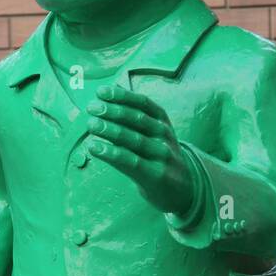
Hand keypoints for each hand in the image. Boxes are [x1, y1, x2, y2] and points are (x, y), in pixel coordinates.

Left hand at [86, 86, 195, 217]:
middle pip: (137, 119)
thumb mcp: (153, 132)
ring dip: (110, 130)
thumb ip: (133, 115)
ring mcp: (162, 155)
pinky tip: (94, 148)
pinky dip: (111, 154)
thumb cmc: (158, 156)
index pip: (142, 103)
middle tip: (91, 107)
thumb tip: (111, 88)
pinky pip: (131, 162)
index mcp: (162, 120)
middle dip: (113, 111)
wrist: (184, 187)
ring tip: (91, 124)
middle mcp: (164, 135)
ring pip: (133, 139)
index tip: (101, 91)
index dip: (122, 95)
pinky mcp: (155, 175)